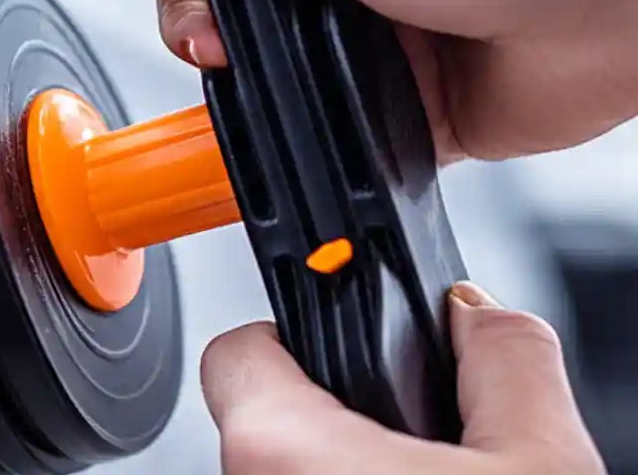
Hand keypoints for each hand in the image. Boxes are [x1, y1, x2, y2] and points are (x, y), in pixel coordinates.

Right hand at [92, 0, 637, 161]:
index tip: (198, 12)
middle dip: (213, 35)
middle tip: (237, 49)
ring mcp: (355, 12)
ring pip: (256, 66)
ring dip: (259, 86)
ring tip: (291, 84)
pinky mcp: (386, 84)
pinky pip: (312, 118)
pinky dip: (305, 129)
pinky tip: (321, 118)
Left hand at [202, 282, 603, 473]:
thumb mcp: (540, 464)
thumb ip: (507, 362)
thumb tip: (477, 317)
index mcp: (283, 451)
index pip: (236, 351)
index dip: (292, 334)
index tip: (342, 339)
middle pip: (264, 415)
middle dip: (332, 406)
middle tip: (408, 426)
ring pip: (284, 468)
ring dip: (341, 459)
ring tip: (422, 472)